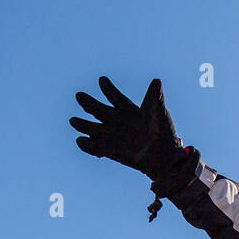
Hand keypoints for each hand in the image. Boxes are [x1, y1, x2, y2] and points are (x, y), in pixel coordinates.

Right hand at [69, 76, 183, 180]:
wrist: (164, 158)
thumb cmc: (163, 133)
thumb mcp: (159, 113)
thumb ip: (155, 98)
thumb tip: (156, 81)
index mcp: (127, 108)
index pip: (114, 96)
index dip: (108, 88)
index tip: (102, 80)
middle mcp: (116, 120)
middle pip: (97, 109)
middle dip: (88, 102)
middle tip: (79, 96)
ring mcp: (112, 135)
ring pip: (90, 127)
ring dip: (81, 124)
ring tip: (73, 121)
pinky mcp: (109, 150)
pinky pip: (93, 146)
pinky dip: (86, 145)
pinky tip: (81, 141)